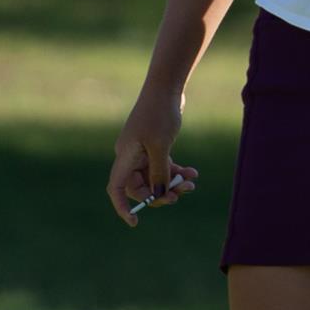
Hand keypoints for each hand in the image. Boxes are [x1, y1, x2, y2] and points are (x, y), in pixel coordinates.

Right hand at [108, 91, 199, 228]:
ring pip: (155, 178)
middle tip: (180, 195)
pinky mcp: (155, 147)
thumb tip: (159, 195)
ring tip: (191, 183)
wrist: (166, 87)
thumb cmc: (159, 114)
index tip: (135, 222)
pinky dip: (177, 171)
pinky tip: (193, 173)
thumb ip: (159, 173)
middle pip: (140, 187)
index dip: (122, 207)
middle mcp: (130, 157)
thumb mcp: (161, 146)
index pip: (116, 188)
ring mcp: (142, 152)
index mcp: (125, 157)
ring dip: (173, 183)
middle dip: (160, 193)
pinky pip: (164, 167)